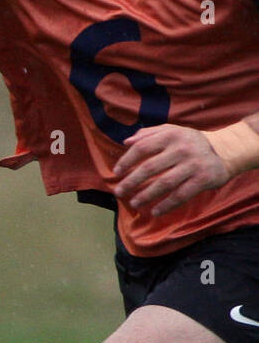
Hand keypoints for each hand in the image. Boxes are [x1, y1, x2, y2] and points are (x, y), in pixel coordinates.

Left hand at [112, 124, 229, 216]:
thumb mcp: (171, 130)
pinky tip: (155, 212)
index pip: (142, 148)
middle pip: (150, 168)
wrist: (225, 150)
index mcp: (170, 135)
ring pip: (164, 184)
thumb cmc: (190, 141)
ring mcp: (193, 166)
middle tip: (119, 192)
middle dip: (131, 182)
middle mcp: (181, 150)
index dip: (127, 161)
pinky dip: (167, 205)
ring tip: (134, 203)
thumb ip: (148, 134)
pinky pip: (181, 195)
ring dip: (146, 195)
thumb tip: (126, 142)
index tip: (116, 172)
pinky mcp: (203, 180)